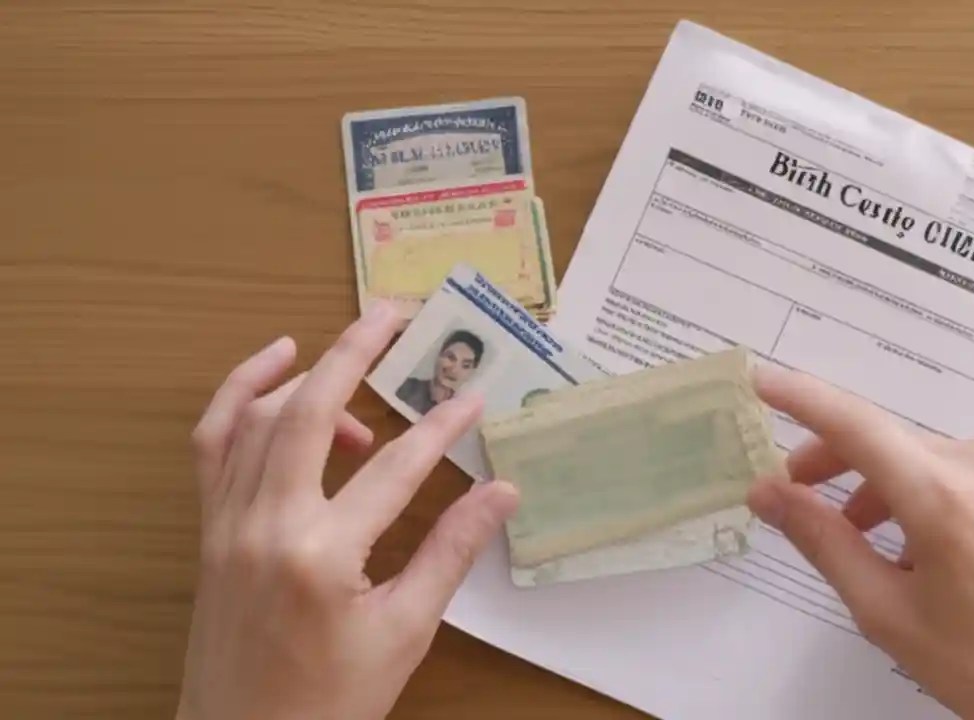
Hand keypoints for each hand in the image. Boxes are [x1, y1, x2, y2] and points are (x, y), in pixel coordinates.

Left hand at [177, 305, 518, 719]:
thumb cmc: (327, 702)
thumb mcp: (404, 632)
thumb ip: (450, 553)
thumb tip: (500, 493)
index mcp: (320, 556)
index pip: (393, 469)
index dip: (441, 428)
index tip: (474, 397)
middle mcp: (264, 525)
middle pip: (308, 410)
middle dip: (357, 351)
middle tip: (397, 313)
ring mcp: (226, 522)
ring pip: (255, 417)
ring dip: (306, 376)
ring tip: (355, 362)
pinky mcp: (208, 528)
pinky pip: (212, 442)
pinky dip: (236, 394)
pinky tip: (273, 368)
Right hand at [747, 366, 973, 719]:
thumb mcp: (886, 611)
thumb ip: (822, 541)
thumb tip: (765, 492)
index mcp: (943, 495)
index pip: (854, 425)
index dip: (800, 397)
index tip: (758, 380)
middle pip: (883, 439)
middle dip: (830, 461)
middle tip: (792, 496)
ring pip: (917, 455)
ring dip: (875, 485)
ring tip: (860, 542)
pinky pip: (954, 467)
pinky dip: (918, 491)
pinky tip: (914, 543)